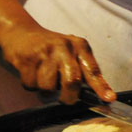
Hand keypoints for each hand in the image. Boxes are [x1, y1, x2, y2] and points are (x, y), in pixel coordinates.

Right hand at [0, 25, 116, 104]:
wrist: (22, 33)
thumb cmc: (51, 48)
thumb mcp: (72, 53)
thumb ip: (84, 70)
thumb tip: (100, 93)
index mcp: (80, 47)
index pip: (93, 70)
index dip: (101, 87)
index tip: (109, 98)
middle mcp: (64, 47)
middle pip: (72, 82)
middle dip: (69, 97)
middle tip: (66, 98)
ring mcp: (45, 53)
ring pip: (48, 87)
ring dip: (46, 91)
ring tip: (44, 78)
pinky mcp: (27, 59)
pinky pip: (31, 85)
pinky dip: (31, 85)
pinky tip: (32, 74)